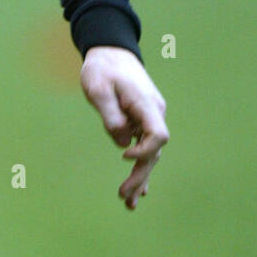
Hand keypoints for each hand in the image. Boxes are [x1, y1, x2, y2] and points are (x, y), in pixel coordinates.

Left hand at [80, 47, 168, 209]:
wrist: (110, 52)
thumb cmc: (102, 68)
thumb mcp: (98, 89)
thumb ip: (110, 115)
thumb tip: (121, 141)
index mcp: (146, 105)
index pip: (158, 135)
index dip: (144, 151)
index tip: (123, 156)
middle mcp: (153, 113)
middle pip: (154, 151)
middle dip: (140, 175)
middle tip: (123, 197)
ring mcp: (149, 119)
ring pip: (149, 154)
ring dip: (140, 178)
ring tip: (128, 203)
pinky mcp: (141, 122)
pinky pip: (144, 149)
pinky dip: (140, 168)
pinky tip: (140, 192)